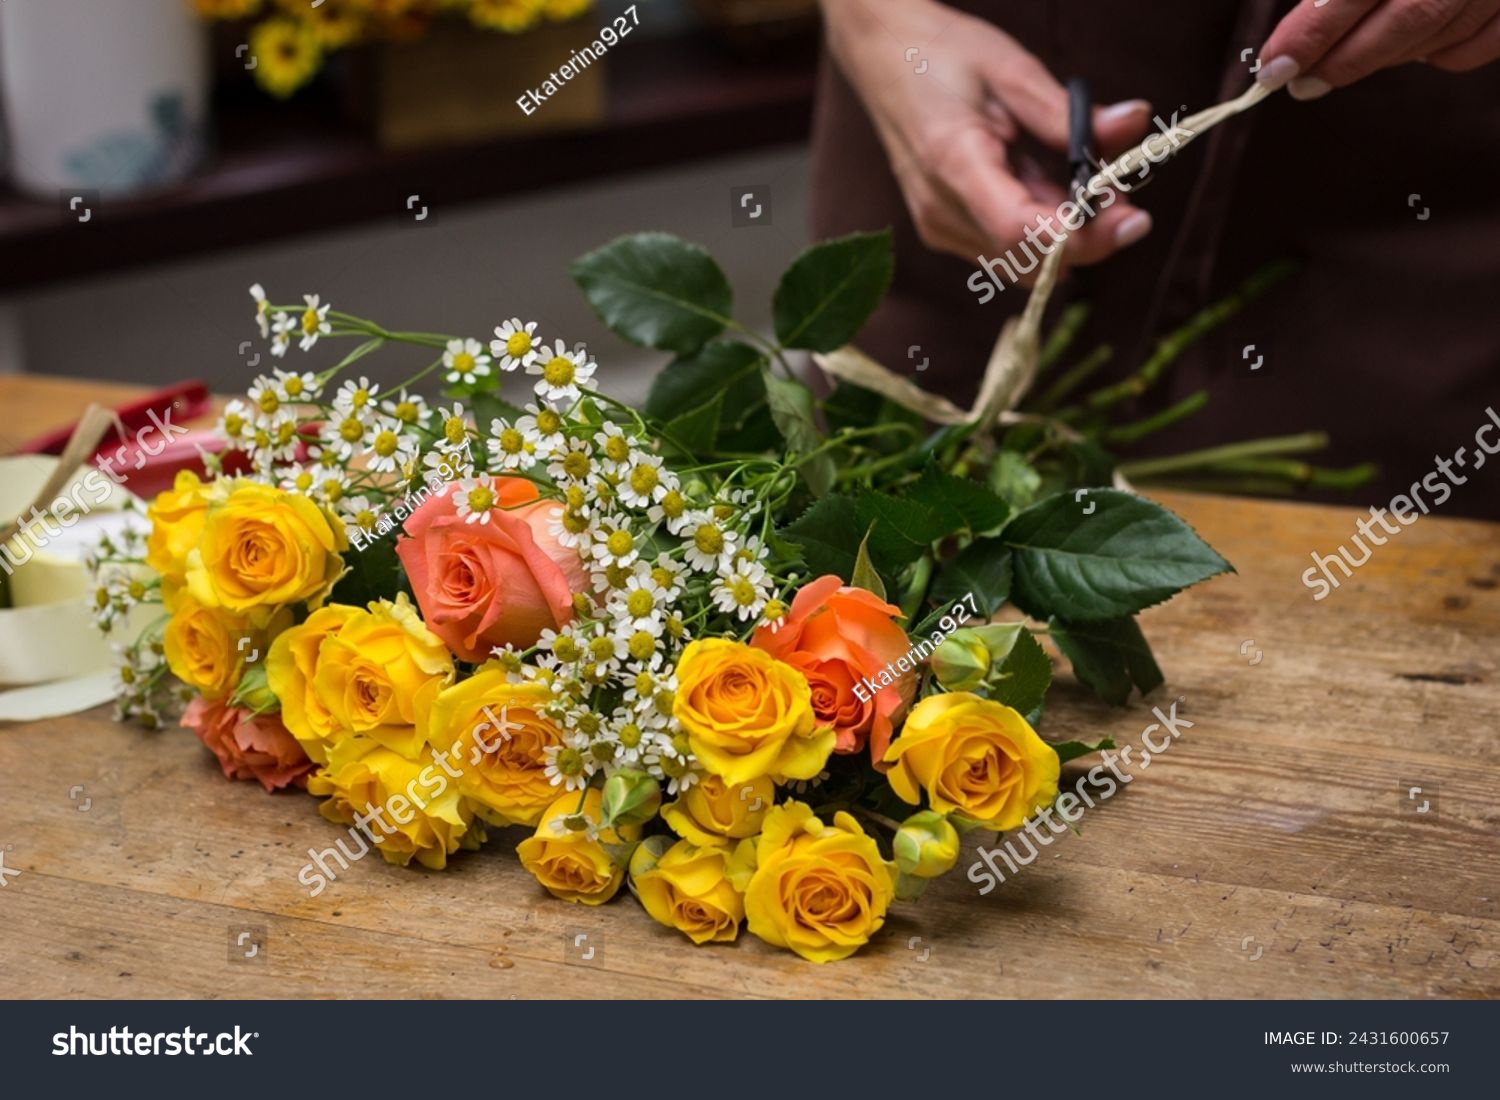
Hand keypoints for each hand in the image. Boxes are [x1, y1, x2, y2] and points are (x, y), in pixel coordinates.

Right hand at [820, 0, 1155, 280]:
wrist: (883, 57)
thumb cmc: (942, 56)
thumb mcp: (1011, 70)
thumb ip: (1069, 112)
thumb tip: (1134, 124)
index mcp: (952, 162)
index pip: (1016, 228)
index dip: (1077, 236)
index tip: (1131, 222)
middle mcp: (941, 210)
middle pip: (1026, 257)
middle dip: (1085, 236)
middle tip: (1127, 194)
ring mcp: (939, 226)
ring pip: (1021, 262)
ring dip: (1066, 235)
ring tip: (1090, 183)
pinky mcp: (946, 228)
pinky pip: (1005, 249)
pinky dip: (1042, 229)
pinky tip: (1054, 189)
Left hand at [1257, 0, 1499, 98]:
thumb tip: (1296, 28)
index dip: (1312, 31)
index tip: (1275, 64)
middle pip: (1408, 16)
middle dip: (1345, 59)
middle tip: (1300, 82)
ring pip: (1442, 33)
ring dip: (1385, 57)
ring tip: (1342, 63)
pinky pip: (1478, 45)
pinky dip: (1438, 54)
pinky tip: (1411, 48)